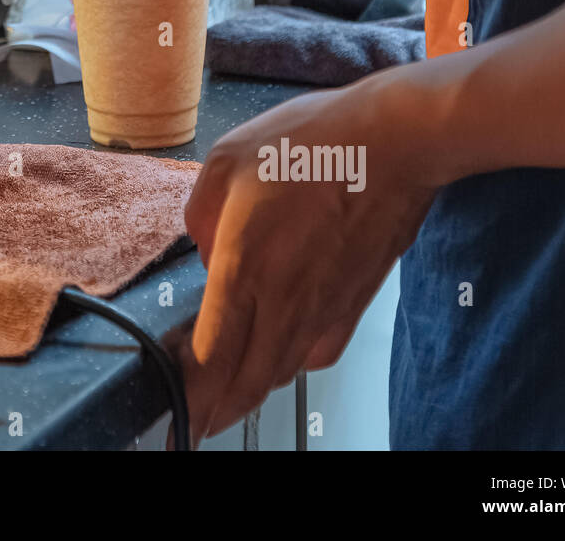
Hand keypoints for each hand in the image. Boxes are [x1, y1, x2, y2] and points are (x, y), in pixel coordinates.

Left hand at [178, 83, 437, 444]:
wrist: (394, 142)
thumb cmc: (309, 141)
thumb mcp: (225, 160)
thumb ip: (201, 214)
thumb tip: (203, 251)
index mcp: (243, 267)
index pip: (210, 359)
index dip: (188, 397)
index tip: (169, 417)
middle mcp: (283, 300)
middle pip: (244, 383)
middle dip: (213, 412)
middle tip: (188, 423)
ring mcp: (323, 307)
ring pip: (279, 372)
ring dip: (248, 392)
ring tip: (223, 400)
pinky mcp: (354, 303)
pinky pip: (317, 353)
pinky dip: (290, 366)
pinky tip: (280, 358)